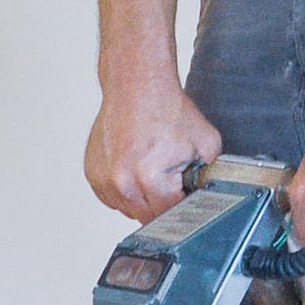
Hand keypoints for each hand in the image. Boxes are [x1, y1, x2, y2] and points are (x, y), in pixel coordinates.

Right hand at [86, 78, 222, 224]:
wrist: (137, 86)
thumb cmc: (167, 109)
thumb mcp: (206, 143)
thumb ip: (209, 176)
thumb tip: (210, 195)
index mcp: (150, 180)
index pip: (169, 216)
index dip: (179, 206)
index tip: (183, 194)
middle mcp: (123, 184)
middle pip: (147, 218)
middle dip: (160, 203)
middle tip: (168, 177)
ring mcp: (104, 181)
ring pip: (127, 210)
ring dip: (140, 198)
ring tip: (148, 168)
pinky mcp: (93, 176)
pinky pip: (112, 198)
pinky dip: (124, 189)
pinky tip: (133, 166)